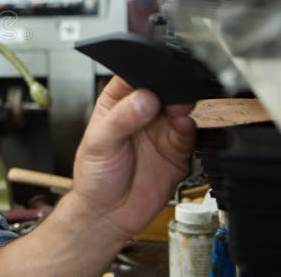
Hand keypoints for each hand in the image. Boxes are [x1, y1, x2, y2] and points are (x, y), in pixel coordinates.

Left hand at [71, 76, 195, 239]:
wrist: (108, 214)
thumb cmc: (94, 176)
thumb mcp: (98, 144)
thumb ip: (120, 120)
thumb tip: (143, 99)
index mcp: (116, 103)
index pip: (133, 77)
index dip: (144, 71)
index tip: (154, 73)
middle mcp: (141, 113)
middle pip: (162, 89)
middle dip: (170, 88)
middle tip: (171, 93)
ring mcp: (160, 131)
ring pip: (179, 108)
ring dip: (183, 105)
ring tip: (178, 109)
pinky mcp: (177, 151)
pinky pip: (190, 133)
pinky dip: (190, 127)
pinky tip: (184, 125)